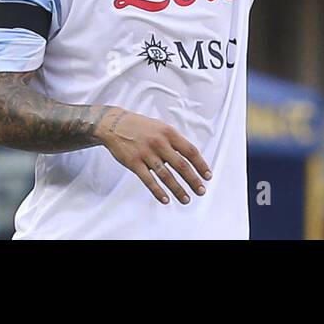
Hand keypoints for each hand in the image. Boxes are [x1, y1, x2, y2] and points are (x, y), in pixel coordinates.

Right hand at [94, 107, 211, 204]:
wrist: (115, 124)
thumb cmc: (141, 127)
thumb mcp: (161, 127)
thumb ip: (174, 141)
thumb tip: (189, 158)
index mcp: (169, 133)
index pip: (190, 151)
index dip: (201, 165)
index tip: (207, 176)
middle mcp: (159, 143)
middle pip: (181, 165)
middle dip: (193, 180)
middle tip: (201, 191)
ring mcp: (146, 153)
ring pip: (166, 175)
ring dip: (178, 189)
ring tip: (186, 199)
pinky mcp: (134, 163)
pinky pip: (148, 180)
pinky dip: (158, 191)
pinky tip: (166, 199)